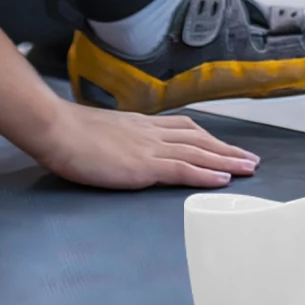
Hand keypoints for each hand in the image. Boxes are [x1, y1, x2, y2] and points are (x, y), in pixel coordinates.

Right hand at [33, 103, 260, 190]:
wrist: (54, 129)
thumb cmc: (66, 133)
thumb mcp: (98, 131)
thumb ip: (115, 139)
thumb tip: (118, 147)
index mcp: (139, 125)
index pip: (182, 128)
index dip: (207, 137)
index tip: (224, 144)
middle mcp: (149, 132)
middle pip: (198, 138)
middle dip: (226, 149)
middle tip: (250, 159)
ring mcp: (148, 148)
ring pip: (198, 152)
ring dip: (226, 160)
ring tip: (248, 168)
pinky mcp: (143, 166)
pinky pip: (182, 169)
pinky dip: (206, 174)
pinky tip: (224, 179)